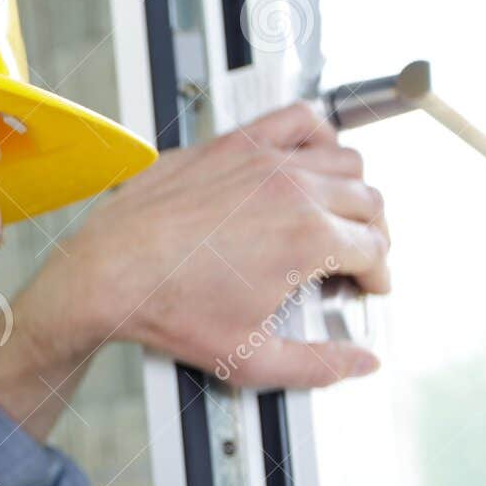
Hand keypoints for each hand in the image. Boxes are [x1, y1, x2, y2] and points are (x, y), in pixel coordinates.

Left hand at [0, 101, 389, 438]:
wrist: (107, 274)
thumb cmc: (164, 308)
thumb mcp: (249, 359)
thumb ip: (318, 365)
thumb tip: (360, 363)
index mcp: (307, 239)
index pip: (375, 249)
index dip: (378, 275)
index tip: (367, 286)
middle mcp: (292, 190)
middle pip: (369, 202)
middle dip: (373, 235)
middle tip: (358, 260)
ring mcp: (262, 161)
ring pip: (344, 160)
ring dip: (354, 190)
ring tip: (340, 218)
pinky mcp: (232, 146)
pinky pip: (297, 120)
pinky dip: (319, 135)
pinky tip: (313, 158)